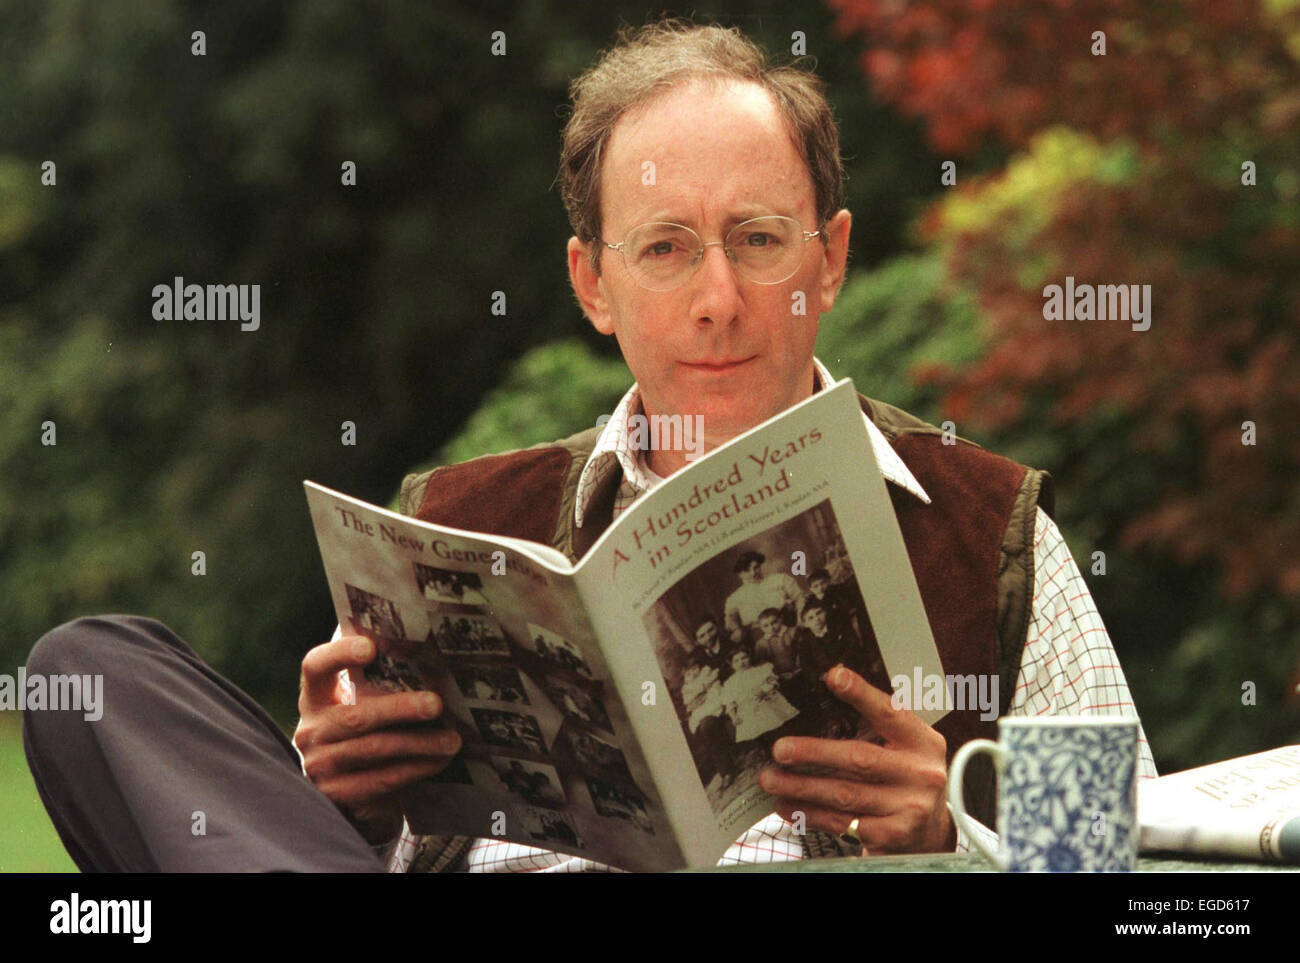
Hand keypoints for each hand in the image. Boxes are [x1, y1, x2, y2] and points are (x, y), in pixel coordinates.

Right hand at [293, 634, 461, 844]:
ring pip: (375, 748)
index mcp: (315, 697)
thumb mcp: (361, 704)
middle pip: (356, 715)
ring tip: (452, 740)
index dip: (339, 654)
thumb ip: (374, 680)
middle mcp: (310, 730)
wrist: (352, 791)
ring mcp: (320, 764)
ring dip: (419, 743)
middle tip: (437, 704)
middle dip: (400, 708)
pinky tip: (440, 760)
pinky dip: (415, 768)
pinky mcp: (337, 793)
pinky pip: (382, 779)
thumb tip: (423, 652)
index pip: (315, 667)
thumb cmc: (364, 733)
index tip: (370, 648)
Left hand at [759, 665, 954, 854]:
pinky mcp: (891, 836)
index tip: (833, 677)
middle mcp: (920, 774)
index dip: (862, 694)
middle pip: (860, 759)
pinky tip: (787, 806)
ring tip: (771, 779)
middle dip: (814, 752)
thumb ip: (876, 727)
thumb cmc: (906, 778)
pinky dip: (809, 814)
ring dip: (801, 787)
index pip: (891, 712)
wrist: (930, 833)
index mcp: (922, 742)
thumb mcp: (905, 748)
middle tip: (780, 749)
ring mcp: (908, 808)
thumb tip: (823, 700)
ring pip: (844, 794)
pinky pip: (841, 824)